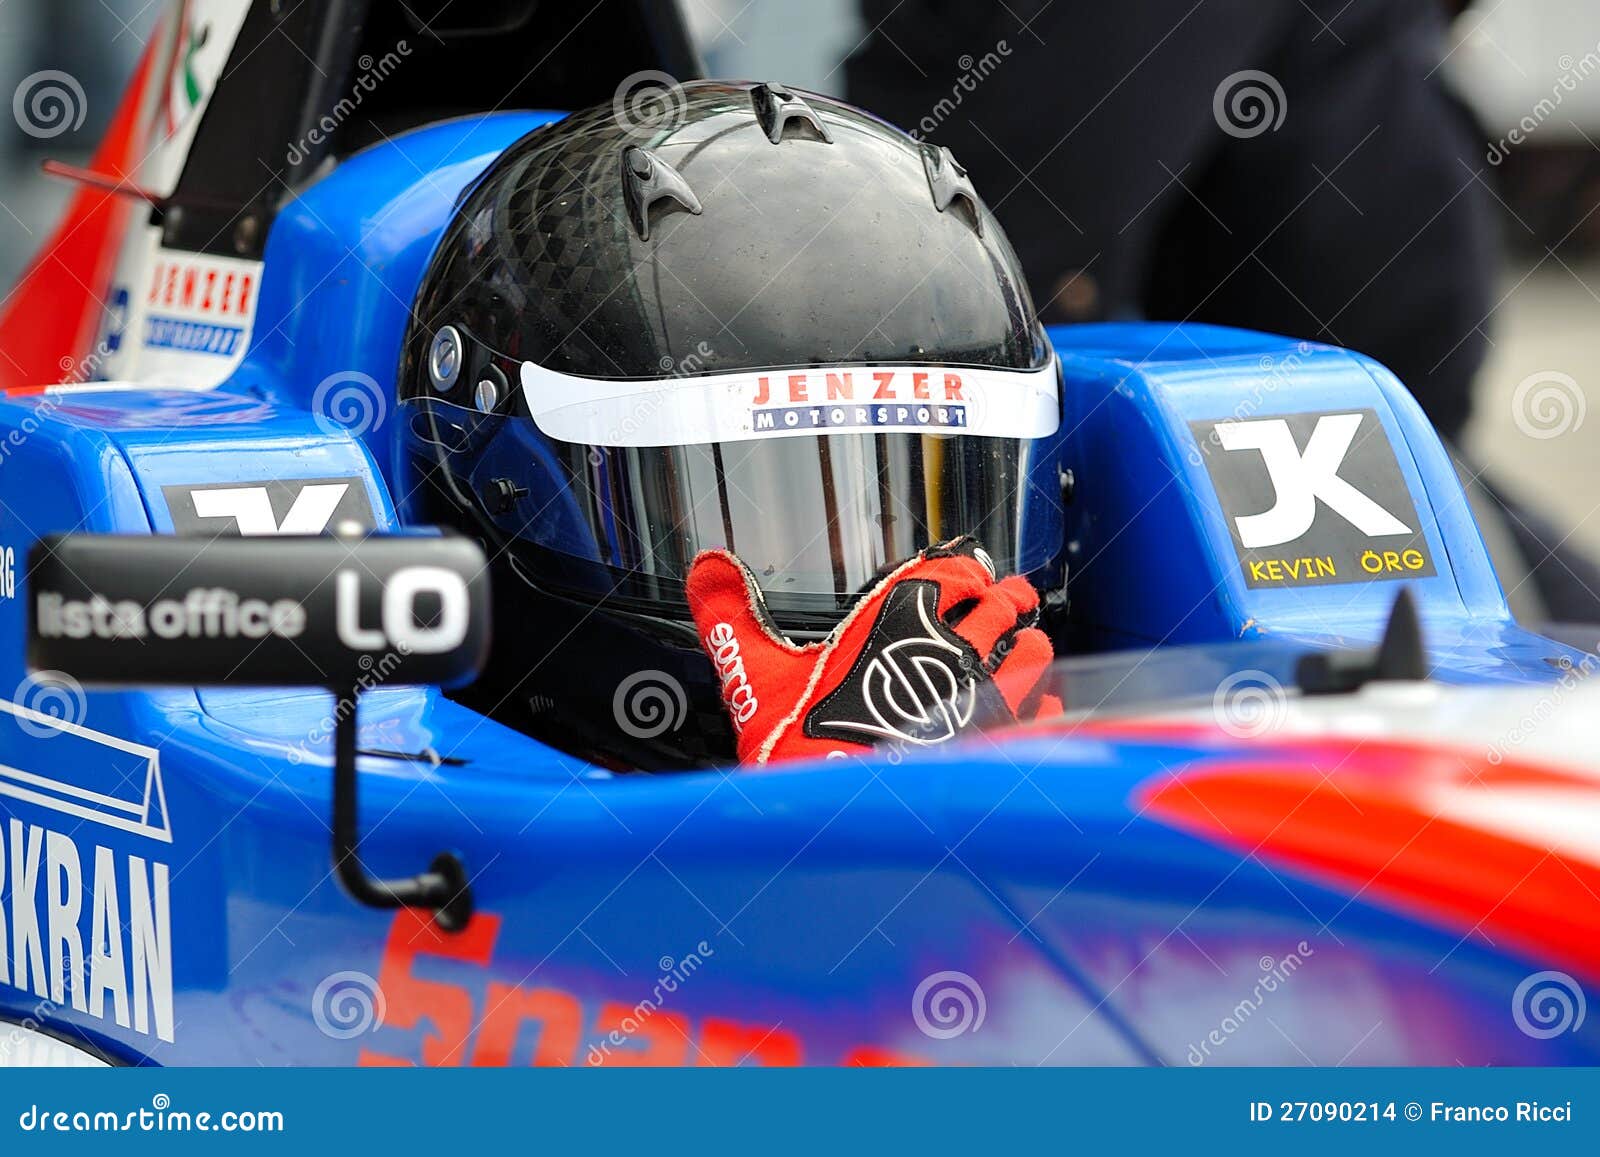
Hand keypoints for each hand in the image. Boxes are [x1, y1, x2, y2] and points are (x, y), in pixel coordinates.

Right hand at [685, 537, 1059, 765]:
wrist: (837, 810)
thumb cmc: (798, 744)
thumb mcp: (752, 672)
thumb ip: (728, 613)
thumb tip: (706, 565)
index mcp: (900, 614)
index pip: (954, 569)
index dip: (966, 572)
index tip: (973, 576)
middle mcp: (952, 644)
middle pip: (1004, 606)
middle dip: (1009, 603)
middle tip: (1011, 606)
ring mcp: (986, 692)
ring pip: (1033, 653)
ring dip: (1029, 650)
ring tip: (1025, 654)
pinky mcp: (1005, 739)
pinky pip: (1045, 712)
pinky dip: (1043, 708)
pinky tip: (1034, 713)